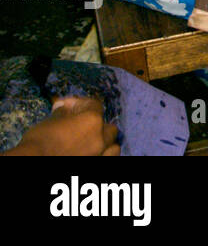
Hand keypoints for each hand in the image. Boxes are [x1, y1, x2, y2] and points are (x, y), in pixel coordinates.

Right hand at [4, 97, 119, 155]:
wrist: (34, 164)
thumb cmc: (39, 140)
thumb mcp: (50, 120)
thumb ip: (64, 112)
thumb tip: (65, 108)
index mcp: (92, 120)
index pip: (94, 104)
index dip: (80, 104)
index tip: (66, 106)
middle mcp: (101, 136)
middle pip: (107, 126)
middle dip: (95, 124)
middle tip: (79, 127)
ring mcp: (101, 153)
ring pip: (112, 144)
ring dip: (104, 141)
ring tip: (91, 142)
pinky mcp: (99, 165)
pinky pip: (110, 158)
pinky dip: (104, 154)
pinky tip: (94, 153)